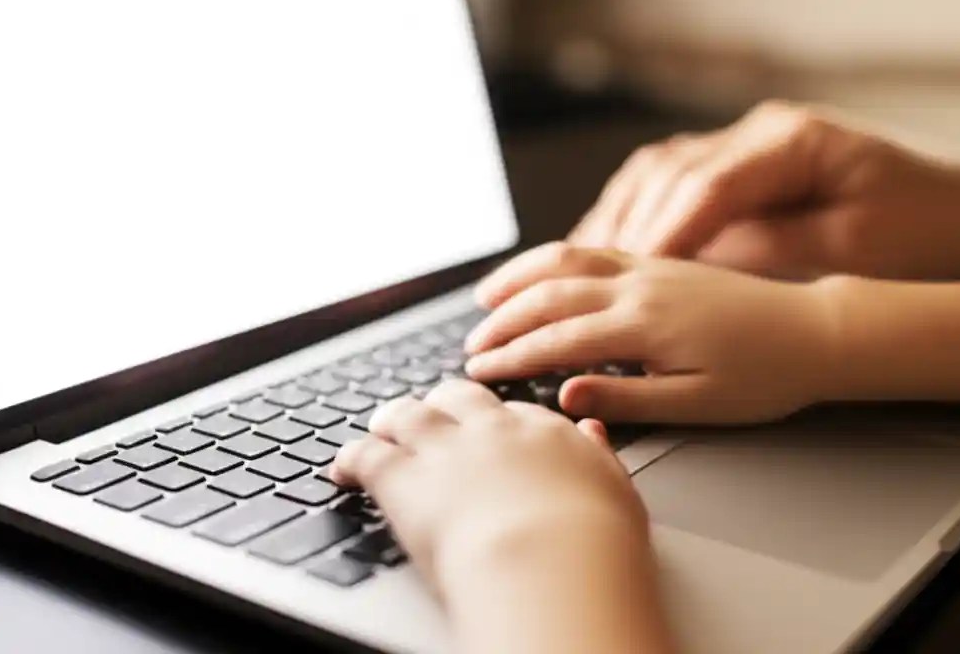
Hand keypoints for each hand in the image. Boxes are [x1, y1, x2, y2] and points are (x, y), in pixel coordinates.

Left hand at [332, 381, 669, 653]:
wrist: (550, 562)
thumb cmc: (594, 543)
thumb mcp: (617, 491)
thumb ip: (598, 457)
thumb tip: (593, 432)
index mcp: (544, 431)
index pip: (512, 409)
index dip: (493, 418)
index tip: (488, 427)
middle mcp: (490, 430)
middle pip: (454, 397)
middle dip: (438, 403)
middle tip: (428, 415)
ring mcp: (443, 449)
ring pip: (405, 414)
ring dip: (390, 420)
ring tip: (379, 427)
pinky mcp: (402, 478)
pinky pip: (365, 455)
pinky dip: (349, 460)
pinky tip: (342, 470)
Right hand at [466, 242, 835, 423]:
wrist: (817, 330)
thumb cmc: (766, 376)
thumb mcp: (699, 403)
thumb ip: (628, 400)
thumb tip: (566, 397)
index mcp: (645, 324)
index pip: (558, 340)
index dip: (511, 356)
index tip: (478, 373)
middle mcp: (640, 285)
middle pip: (549, 295)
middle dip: (502, 321)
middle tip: (470, 347)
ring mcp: (649, 266)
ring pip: (565, 259)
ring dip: (519, 277)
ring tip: (485, 298)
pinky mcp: (660, 260)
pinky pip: (592, 247)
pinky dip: (552, 258)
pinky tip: (539, 272)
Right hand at [570, 99, 959, 279]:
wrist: (959, 216)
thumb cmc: (920, 232)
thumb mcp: (846, 249)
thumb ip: (760, 254)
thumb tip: (688, 268)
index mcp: (790, 142)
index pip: (702, 187)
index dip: (658, 236)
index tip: (624, 278)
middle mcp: (756, 134)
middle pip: (663, 177)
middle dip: (618, 233)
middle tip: (571, 286)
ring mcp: (741, 147)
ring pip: (650, 178)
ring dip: (609, 224)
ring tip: (563, 271)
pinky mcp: (734, 170)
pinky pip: (661, 188)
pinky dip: (625, 220)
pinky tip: (594, 252)